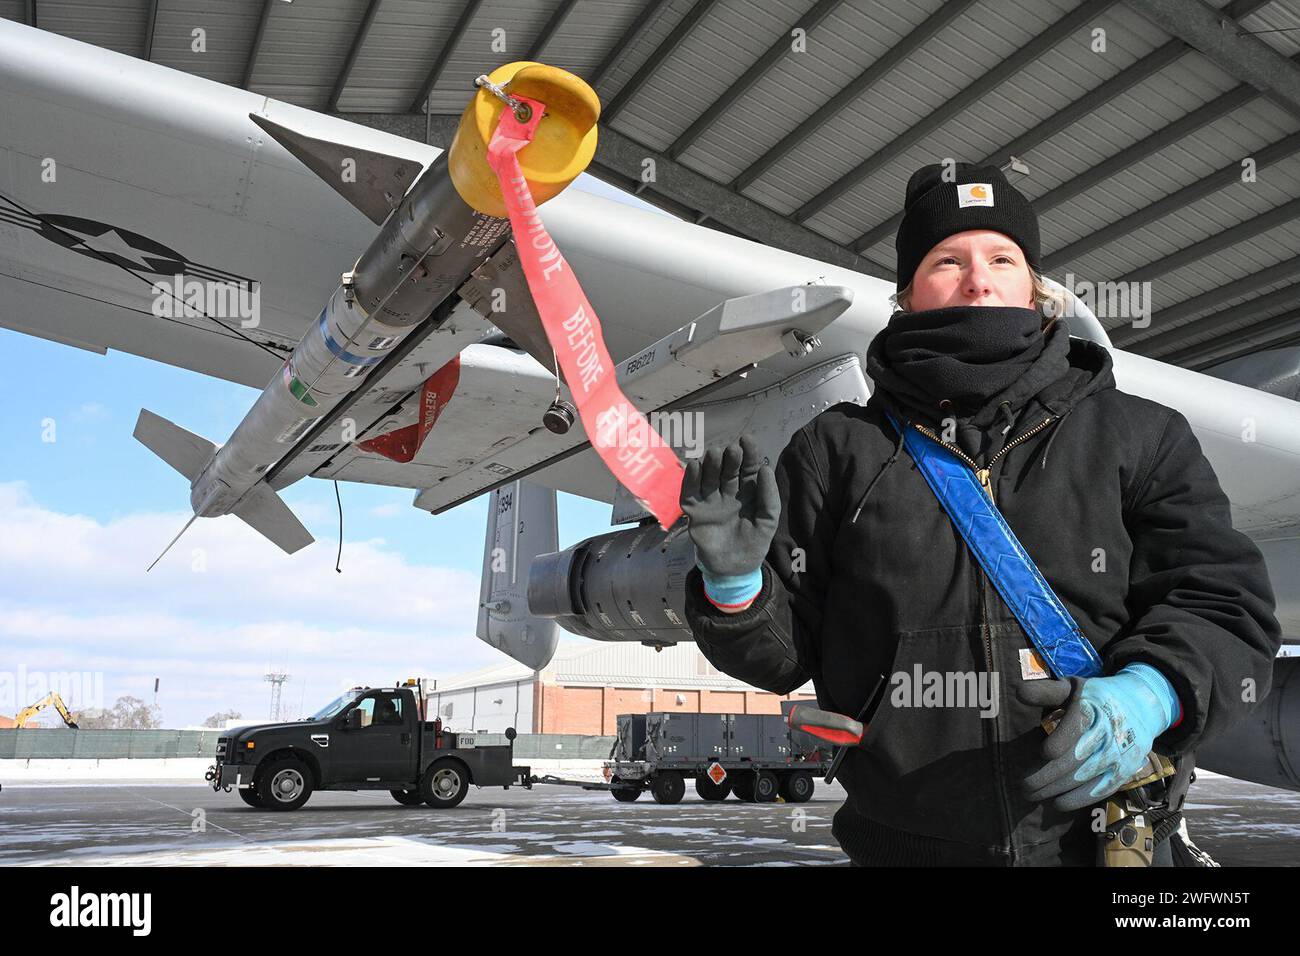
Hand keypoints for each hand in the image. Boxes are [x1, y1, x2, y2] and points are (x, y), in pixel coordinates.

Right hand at [680, 433, 779, 578]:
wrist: (733, 570)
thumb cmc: (754, 544)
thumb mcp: (768, 521)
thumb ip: (769, 497)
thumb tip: (765, 469)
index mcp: (747, 491)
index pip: (747, 468)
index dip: (748, 453)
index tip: (747, 439)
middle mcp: (727, 491)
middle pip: (727, 469)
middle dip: (729, 458)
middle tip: (731, 450)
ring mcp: (709, 500)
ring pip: (708, 476)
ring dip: (710, 464)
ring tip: (714, 454)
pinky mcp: (693, 510)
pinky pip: (689, 492)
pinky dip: (690, 479)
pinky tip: (694, 466)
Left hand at [1015, 664, 1179, 811]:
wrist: (1141, 705)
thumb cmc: (1095, 696)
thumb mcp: (1072, 687)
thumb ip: (1046, 691)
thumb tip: (1019, 692)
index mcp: (1093, 707)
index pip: (1076, 727)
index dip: (1059, 741)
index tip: (1043, 752)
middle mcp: (1109, 732)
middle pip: (1075, 758)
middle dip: (1046, 774)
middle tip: (1022, 784)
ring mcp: (1118, 754)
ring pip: (1084, 777)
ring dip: (1055, 789)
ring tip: (1031, 794)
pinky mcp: (1124, 772)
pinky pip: (1100, 790)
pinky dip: (1077, 799)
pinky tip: (1057, 803)